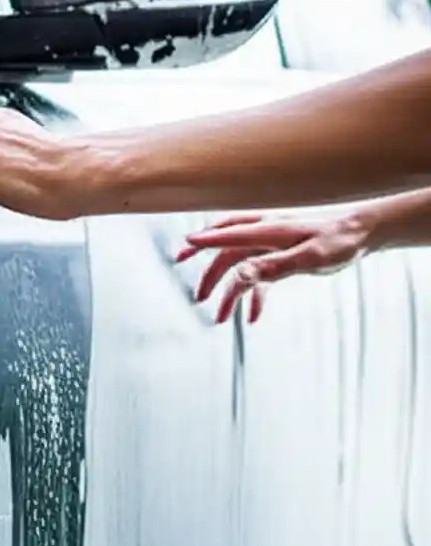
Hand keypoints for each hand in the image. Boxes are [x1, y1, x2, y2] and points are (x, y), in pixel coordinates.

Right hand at [176, 214, 372, 323]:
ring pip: (240, 266)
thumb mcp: (309, 257)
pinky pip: (259, 275)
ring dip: (230, 291)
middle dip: (210, 274)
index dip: (203, 242)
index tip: (183, 248)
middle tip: (199, 296)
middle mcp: (263, 233)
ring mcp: (271, 243)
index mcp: (267, 230)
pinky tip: (254, 315)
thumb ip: (273, 266)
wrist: (362, 233)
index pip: (227, 235)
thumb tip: (241, 274)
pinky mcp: (280, 254)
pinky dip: (254, 294)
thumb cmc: (338, 242)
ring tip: (221, 316)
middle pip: (226, 253)